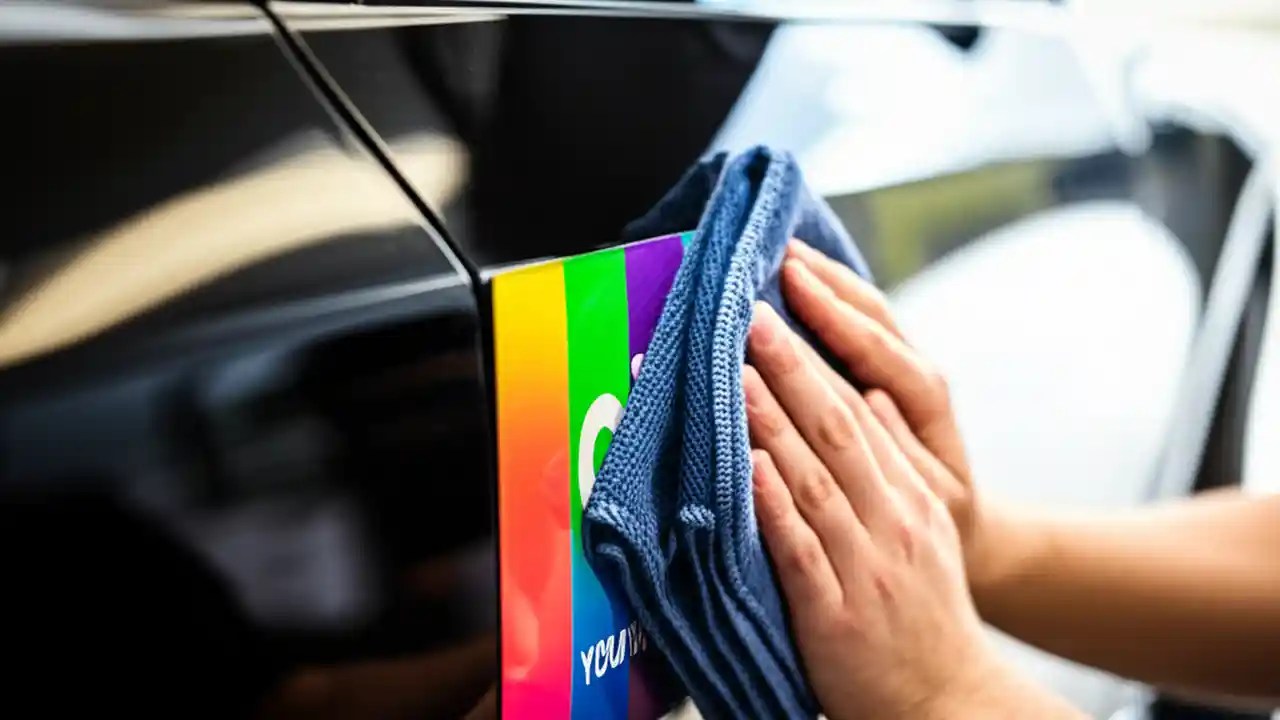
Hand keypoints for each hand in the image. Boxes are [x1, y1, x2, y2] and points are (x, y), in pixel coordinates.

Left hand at [744, 302, 1002, 718]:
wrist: (950, 700)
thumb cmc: (925, 612)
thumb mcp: (926, 528)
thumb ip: (897, 462)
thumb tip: (875, 393)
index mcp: (910, 496)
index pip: (859, 412)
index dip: (817, 360)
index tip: (780, 315)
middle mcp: (892, 521)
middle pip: (837, 431)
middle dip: (792, 369)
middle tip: (752, 318)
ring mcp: (865, 566)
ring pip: (815, 481)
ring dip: (773, 424)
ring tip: (738, 374)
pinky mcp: (835, 615)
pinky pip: (800, 551)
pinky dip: (774, 507)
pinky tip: (749, 468)